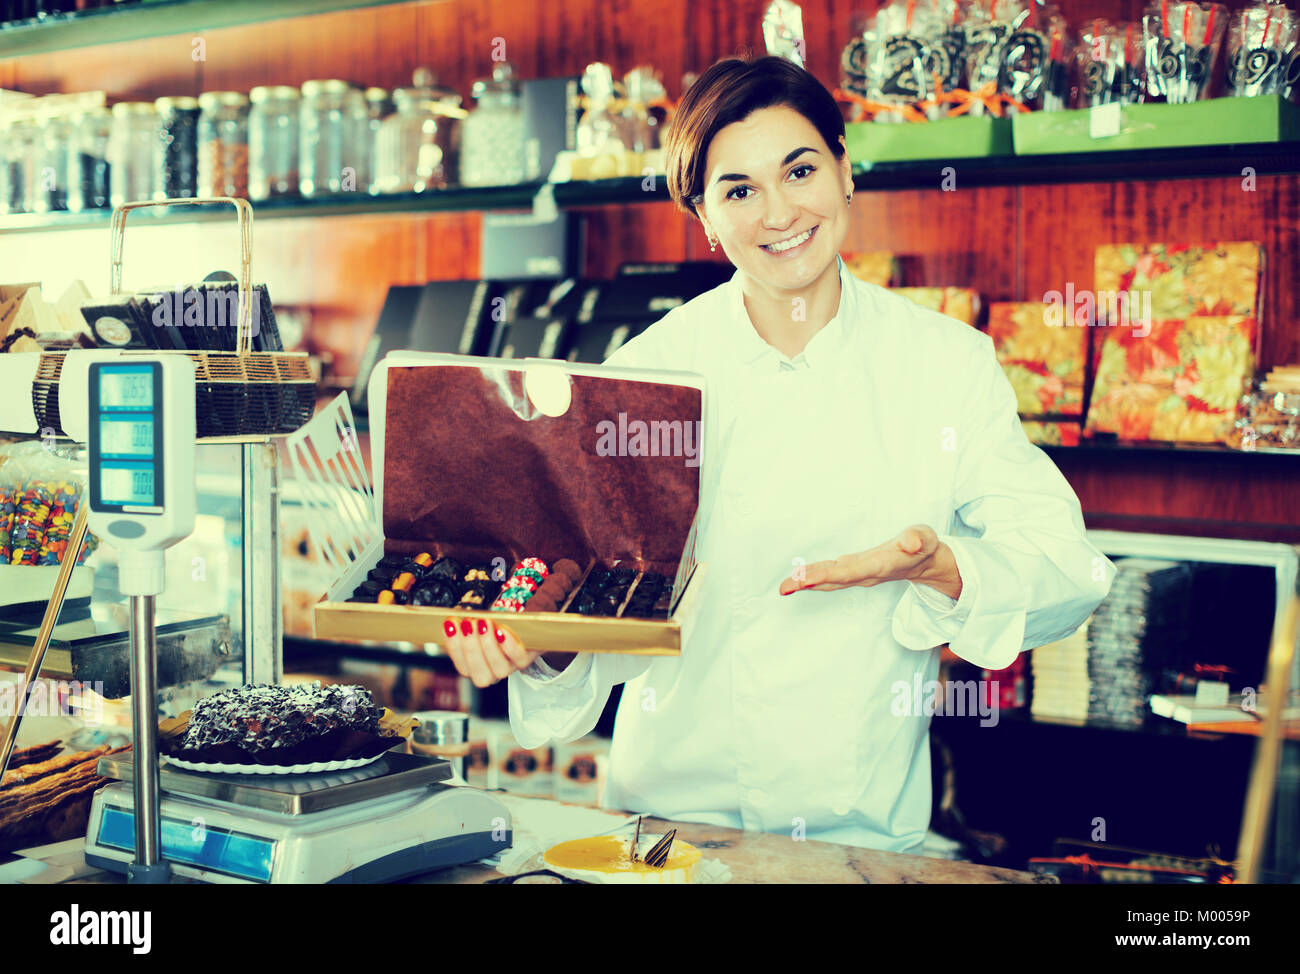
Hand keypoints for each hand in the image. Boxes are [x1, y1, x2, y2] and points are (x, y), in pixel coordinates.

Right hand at [437, 616, 541, 687]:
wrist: (527, 623)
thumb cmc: (498, 622)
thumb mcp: (478, 622)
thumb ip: (464, 624)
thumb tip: (450, 618)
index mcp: (477, 667)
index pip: (463, 666)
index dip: (454, 647)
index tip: (450, 624)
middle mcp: (493, 672)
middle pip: (480, 674)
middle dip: (470, 649)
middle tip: (467, 624)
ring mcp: (511, 667)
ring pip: (499, 670)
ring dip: (488, 646)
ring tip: (483, 623)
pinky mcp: (526, 659)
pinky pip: (519, 659)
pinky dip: (509, 646)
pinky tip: (501, 631)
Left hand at [777, 524, 962, 599]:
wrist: (927, 564)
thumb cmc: (924, 547)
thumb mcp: (926, 539)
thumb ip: (918, 539)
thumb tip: (910, 542)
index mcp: (880, 565)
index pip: (850, 571)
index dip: (828, 575)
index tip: (806, 579)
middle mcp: (866, 574)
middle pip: (834, 580)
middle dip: (809, 582)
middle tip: (785, 587)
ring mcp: (859, 574)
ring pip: (830, 581)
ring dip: (807, 583)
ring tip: (784, 586)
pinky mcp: (855, 571)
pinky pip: (831, 576)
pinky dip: (814, 577)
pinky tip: (798, 578)